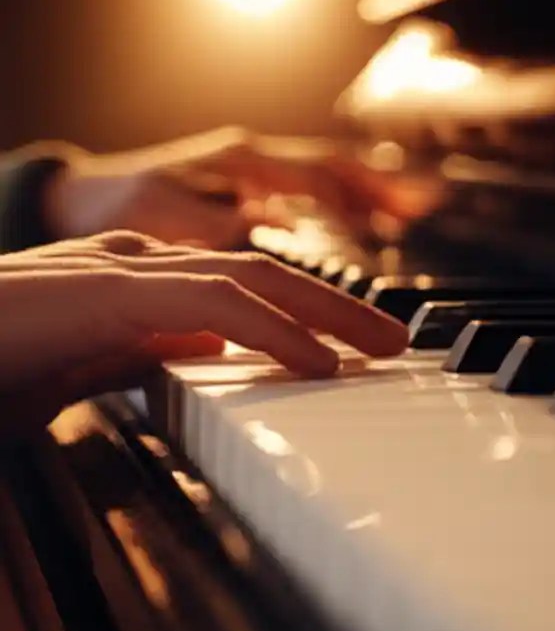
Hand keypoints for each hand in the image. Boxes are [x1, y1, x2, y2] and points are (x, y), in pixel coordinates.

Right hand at [0, 230, 407, 435]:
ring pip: (254, 279)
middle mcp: (138, 263)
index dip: (305, 309)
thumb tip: (209, 353)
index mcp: (135, 281)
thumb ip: (148, 352)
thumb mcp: (86, 367)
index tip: (352, 342)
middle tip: (393, 337)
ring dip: (328, 311)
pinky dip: (275, 332)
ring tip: (381, 347)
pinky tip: (319, 363)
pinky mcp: (109, 291)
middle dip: (337, 303)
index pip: (243, 287)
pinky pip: (215, 306)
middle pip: (264, 275)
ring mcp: (123, 269)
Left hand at [42, 127, 440, 248]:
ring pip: (330, 173)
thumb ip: (209, 223)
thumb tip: (256, 231)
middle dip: (383, 184)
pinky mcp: (254, 187)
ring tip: (417, 206)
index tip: (383, 233)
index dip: (352, 205)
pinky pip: (315, 188)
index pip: (312, 178)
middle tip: (426, 203)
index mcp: (238, 160)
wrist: (83, 197)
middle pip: (334, 165)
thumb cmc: (118, 207)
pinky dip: (350, 200)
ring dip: (374, 189)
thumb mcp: (157, 216)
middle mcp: (254, 158)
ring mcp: (257, 170)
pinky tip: (369, 220)